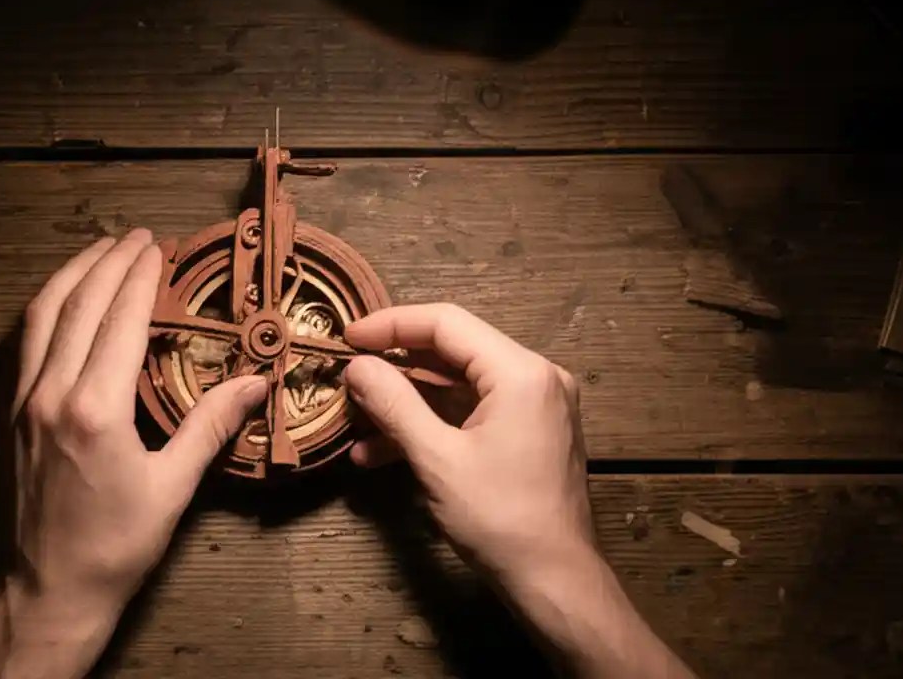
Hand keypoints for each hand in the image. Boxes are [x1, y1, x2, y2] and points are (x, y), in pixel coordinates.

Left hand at [0, 230, 266, 677]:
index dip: (140, 276)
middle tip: (137, 237)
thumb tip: (256, 384)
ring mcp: (21, 403)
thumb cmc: (113, 549)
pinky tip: (61, 302)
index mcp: (94, 409)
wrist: (46, 593)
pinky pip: (23, 344)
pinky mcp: (7, 417)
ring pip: (41, 316)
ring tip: (99, 251)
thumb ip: (210, 427)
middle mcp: (50, 394)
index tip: (159, 247)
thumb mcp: (172, 489)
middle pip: (78, 304)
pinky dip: (45, 309)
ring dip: (71, 275)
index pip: (119, 318)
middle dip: (108, 262)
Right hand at [343, 303, 591, 583]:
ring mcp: (535, 407)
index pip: (447, 323)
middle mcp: (535, 378)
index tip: (347, 338)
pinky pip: (472, 414)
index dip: (391, 325)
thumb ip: (394, 404)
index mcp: (520, 372)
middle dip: (395, 368)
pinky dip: (431, 426)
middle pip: (453, 352)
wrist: (554, 580)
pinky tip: (383, 452)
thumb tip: (357, 366)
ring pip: (458, 387)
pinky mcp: (529, 434)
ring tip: (356, 425)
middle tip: (348, 379)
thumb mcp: (437, 459)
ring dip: (407, 404)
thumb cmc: (500, 519)